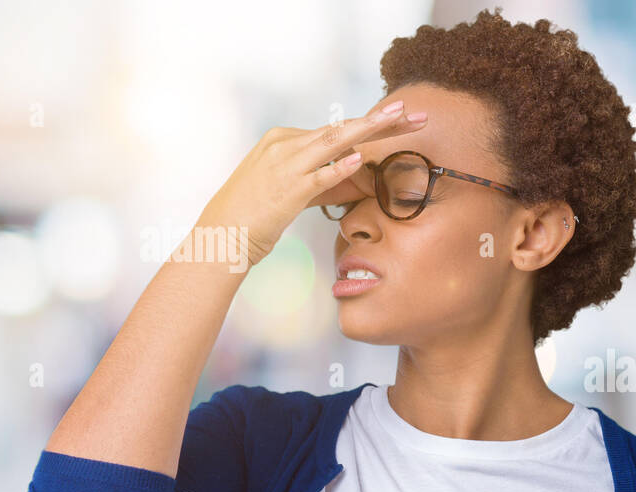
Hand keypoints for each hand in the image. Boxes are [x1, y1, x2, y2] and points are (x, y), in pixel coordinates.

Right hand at [194, 100, 426, 266]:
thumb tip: (356, 173)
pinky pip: (318, 176)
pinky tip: (359, 159)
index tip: (403, 120)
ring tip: (398, 119)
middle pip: (342, 129)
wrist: (221, 234)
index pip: (337, 129)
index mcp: (285, 140)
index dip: (373, 125)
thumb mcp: (292, 188)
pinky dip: (339, 167)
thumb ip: (324, 178)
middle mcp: (286, 145)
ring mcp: (286, 165)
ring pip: (334, 142)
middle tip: (414, 113)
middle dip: (382, 121)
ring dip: (369, 130)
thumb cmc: (255, 214)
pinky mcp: (287, 189)